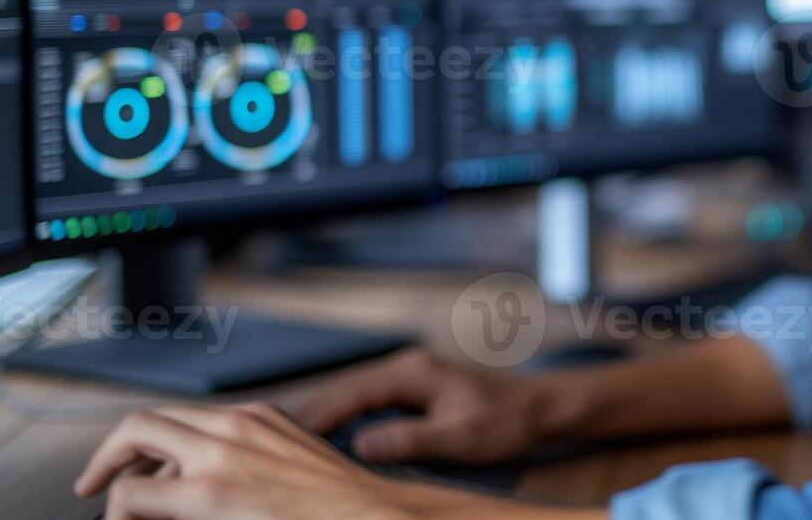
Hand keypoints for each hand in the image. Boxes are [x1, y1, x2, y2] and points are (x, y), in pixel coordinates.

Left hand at [74, 402, 534, 518]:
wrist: (375, 516)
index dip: (147, 447)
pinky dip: (127, 511)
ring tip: (115, 515)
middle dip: (107, 456)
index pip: (181, 421)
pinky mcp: (211, 496)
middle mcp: (233, 428)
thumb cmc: (343, 505)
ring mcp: (218, 460)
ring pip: (133, 459)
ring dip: (114, 489)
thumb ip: (251, 458)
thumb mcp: (293, 460)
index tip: (139, 470)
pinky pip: (140, 498)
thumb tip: (207, 477)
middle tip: (92, 485)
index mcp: (255, 418)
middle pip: (142, 424)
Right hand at [293, 348, 555, 462]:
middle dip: (309, 414)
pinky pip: (367, 402)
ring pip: (352, 395)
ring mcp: (408, 376)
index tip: (285, 437)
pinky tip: (330, 438)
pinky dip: (344, 418)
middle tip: (271, 441)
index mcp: (411, 372)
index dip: (316, 417)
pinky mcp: (413, 389)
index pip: (350, 394)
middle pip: (344, 390)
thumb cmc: (505, 422)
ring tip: (290, 442)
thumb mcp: (459, 438)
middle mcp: (405, 367)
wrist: (540, 409)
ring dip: (325, 417)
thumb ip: (409, 440)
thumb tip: (360, 445)